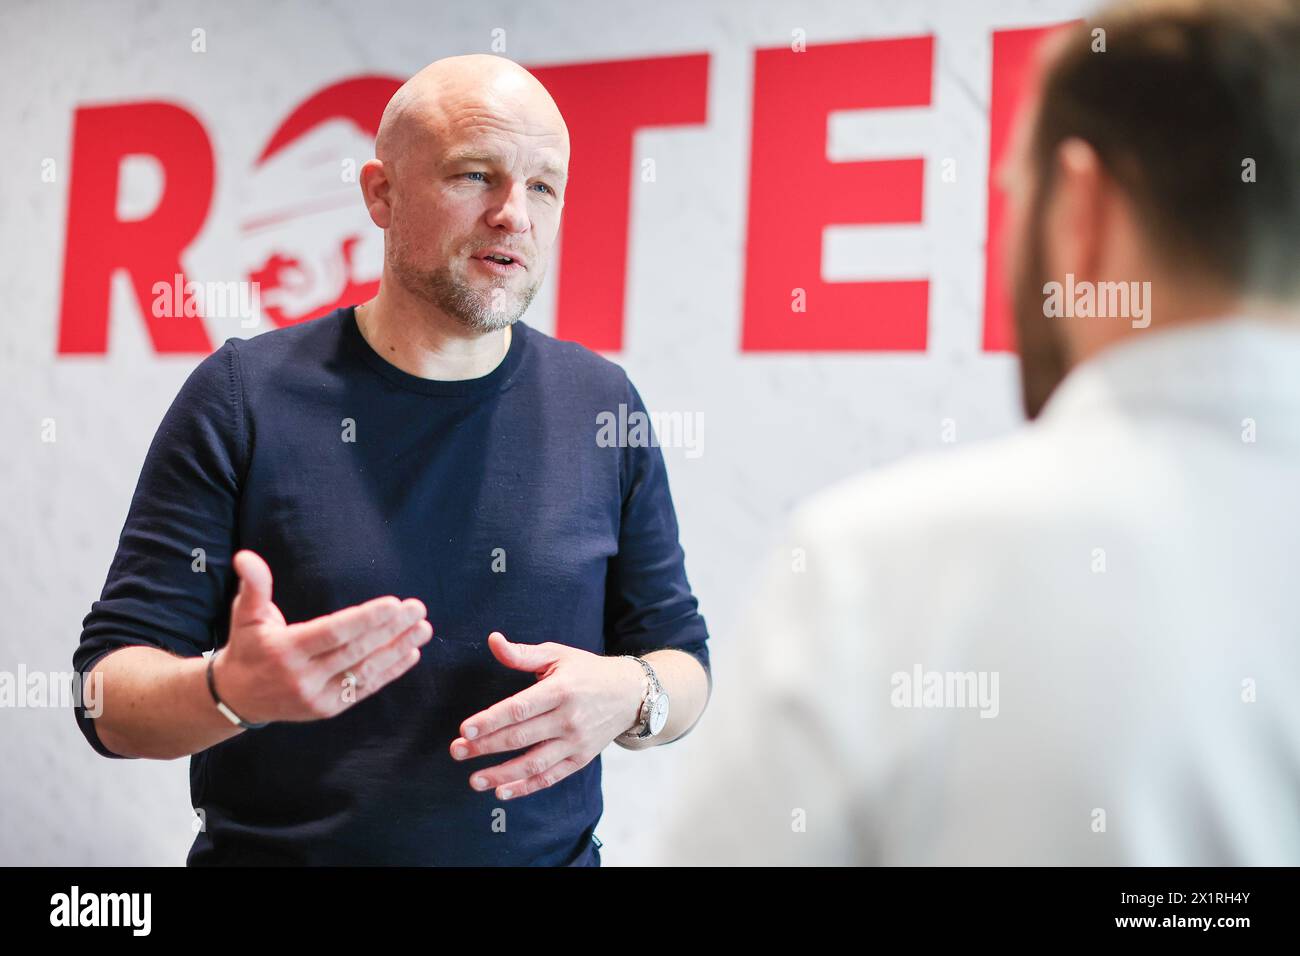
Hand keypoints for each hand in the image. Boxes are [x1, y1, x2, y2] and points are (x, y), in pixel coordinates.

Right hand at [212, 549, 432, 723]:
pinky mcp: (328, 709)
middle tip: (417, 609)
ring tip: (423, 629)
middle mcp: (302, 677)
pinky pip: (364, 689)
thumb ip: (254, 586)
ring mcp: (317, 697)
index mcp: (285, 650)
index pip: (333, 633)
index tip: (394, 604)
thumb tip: (246, 557)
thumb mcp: (245, 614)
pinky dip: (390, 673)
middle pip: (355, 652)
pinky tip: (411, 653)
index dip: (365, 620)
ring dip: (398, 650)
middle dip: (390, 630)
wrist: (237, 697)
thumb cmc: (248, 646)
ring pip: (365, 672)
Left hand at [450, 632, 644, 799]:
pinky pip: (550, 778)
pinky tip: (502, 792)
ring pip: (533, 763)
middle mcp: (569, 719)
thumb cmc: (586, 671)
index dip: (491, 720)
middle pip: (520, 737)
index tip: (465, 728)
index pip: (520, 708)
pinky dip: (525, 787)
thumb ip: (522, 653)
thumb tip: (492, 640)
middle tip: (456, 750)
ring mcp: (576, 742)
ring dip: (501, 774)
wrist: (629, 694)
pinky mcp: (580, 759)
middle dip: (484, 746)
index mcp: (560, 690)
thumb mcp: (557, 655)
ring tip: (474, 780)